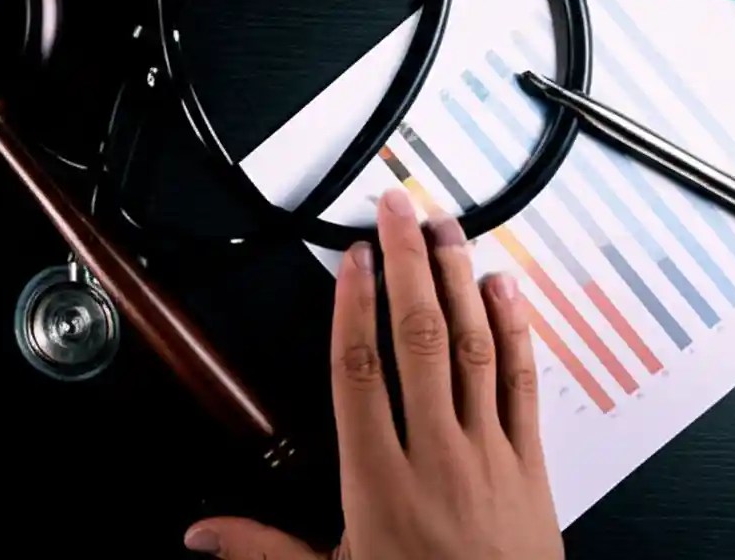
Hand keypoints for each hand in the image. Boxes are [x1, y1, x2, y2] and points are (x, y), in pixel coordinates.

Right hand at [185, 188, 562, 558]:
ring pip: (472, 348)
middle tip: (398, 209)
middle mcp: (436, 456)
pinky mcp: (530, 462)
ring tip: (447, 228)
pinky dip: (515, 330)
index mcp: (379, 482)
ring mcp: (488, 454)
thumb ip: (263, 550)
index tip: (352, 258)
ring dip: (458, 281)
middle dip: (408, 265)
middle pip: (418, 340)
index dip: (353, 308)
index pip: (360, 373)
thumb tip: (203, 535)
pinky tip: (504, 288)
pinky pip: (523, 383)